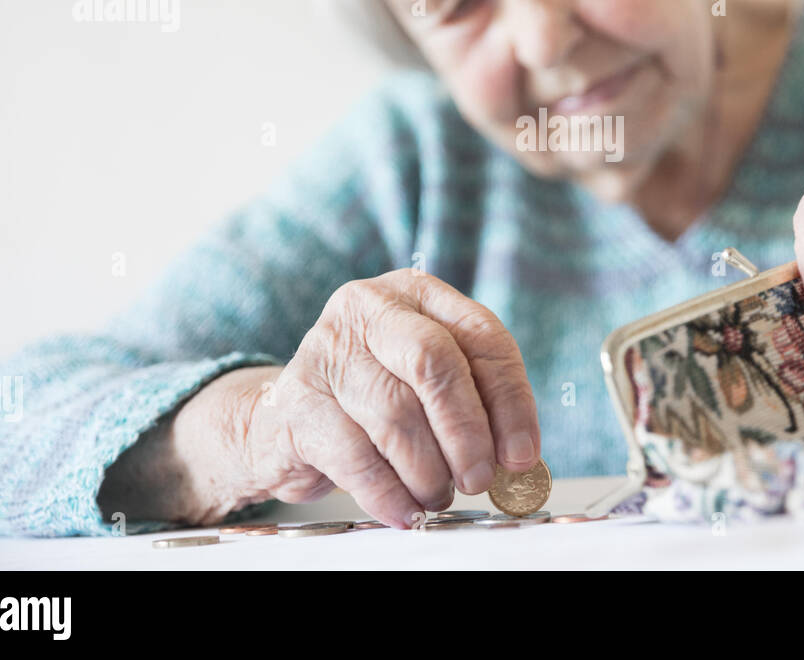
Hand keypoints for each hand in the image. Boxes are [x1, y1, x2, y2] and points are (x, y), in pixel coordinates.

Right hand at [234, 270, 539, 527]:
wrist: (281, 416)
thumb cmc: (372, 397)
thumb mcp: (425, 380)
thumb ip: (474, 401)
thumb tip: (518, 456)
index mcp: (415, 293)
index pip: (481, 335)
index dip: (510, 399)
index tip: (523, 453)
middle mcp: (368, 308)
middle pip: (434, 362)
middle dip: (467, 431)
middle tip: (480, 478)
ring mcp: (325, 350)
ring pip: (395, 414)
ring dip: (428, 471)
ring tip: (437, 495)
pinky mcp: (296, 402)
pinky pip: (356, 457)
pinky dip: (390, 494)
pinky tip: (405, 510)